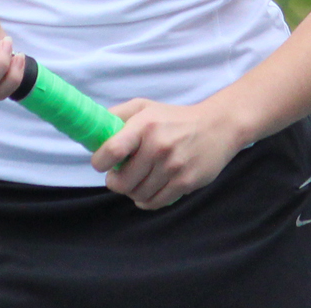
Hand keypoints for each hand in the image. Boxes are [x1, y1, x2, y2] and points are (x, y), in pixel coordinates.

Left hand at [90, 98, 248, 209]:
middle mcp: (159, 145)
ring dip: (132, 192)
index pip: (111, 150)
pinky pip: (155, 202)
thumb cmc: (174, 118)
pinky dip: (147, 201)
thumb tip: (92, 133)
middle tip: (118, 176)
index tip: (101, 164)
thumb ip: (116, 116)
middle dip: (115, 182)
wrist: (218, 126)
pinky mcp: (186, 182)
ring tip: (137, 181)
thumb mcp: (144, 107)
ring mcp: (173, 166)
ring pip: (137, 195)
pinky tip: (149, 190)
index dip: (100, 162)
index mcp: (145, 125)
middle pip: (122, 181)